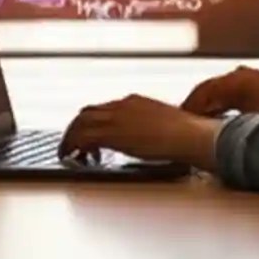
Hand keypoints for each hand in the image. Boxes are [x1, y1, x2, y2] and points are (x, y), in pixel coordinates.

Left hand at [58, 94, 221, 171]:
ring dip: (71, 137)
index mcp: (134, 101)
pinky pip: (82, 137)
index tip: (93, 137)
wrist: (190, 135)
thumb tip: (152, 139)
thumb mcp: (166, 125)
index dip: (95, 123)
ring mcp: (115, 118)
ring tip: (69, 152)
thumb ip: (153, 128)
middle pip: (87, 112)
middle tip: (74, 144)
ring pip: (80, 122)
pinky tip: (74, 157)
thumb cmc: (187, 133)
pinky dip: (73, 146)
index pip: (105, 108)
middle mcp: (121, 105)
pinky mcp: (111, 133)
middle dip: (78, 128)